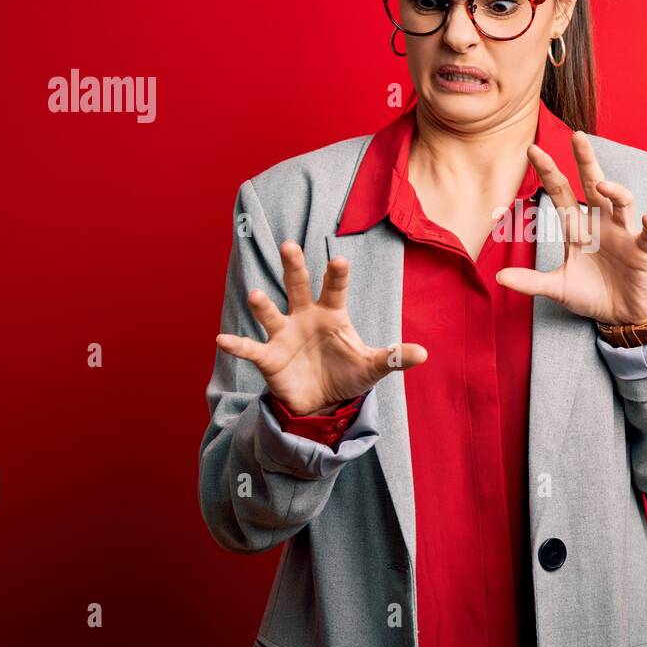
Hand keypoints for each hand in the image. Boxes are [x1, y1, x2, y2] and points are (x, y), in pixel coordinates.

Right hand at [216, 242, 427, 415]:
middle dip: (294, 267)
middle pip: (298, 286)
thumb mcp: (373, 368)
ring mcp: (284, 335)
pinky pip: (251, 349)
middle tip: (289, 245)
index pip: (336, 288)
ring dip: (263, 305)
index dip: (337, 275)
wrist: (323, 401)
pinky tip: (222, 340)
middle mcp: (305, 316)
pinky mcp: (269, 357)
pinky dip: (237, 345)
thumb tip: (423, 354)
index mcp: (332, 313)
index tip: (339, 259)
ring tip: (256, 294)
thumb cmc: (348, 373)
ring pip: (272, 314)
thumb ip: (394, 358)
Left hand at [495, 131, 646, 324]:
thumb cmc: (591, 294)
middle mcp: (600, 224)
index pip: (561, 193)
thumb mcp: (558, 288)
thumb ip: (531, 282)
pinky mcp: (641, 252)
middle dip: (586, 160)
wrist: (621, 315)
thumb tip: (498, 277)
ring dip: (615, 191)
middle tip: (577, 136)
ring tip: (602, 185)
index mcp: (578, 228)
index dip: (549, 171)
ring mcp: (623, 235)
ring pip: (622, 202)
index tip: (532, 150)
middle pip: (593, 184)